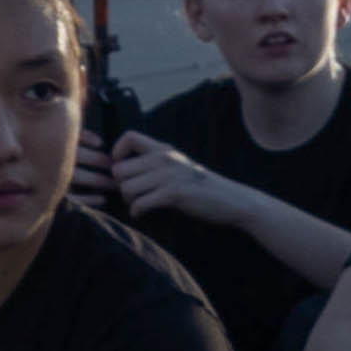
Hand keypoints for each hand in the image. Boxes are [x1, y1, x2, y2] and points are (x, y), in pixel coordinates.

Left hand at [105, 133, 224, 222]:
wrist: (233, 200)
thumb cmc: (202, 187)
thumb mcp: (179, 166)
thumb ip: (155, 163)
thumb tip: (121, 171)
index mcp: (165, 149)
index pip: (128, 136)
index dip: (116, 152)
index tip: (122, 168)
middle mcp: (165, 158)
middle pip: (119, 169)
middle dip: (121, 185)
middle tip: (131, 195)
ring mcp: (169, 175)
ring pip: (126, 188)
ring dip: (128, 201)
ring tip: (138, 205)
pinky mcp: (173, 194)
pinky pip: (139, 203)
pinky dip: (137, 212)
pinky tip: (142, 214)